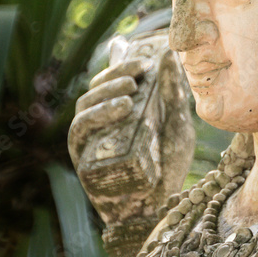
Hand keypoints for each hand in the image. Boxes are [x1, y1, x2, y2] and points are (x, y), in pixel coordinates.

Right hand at [68, 31, 194, 225]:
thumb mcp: (177, 124)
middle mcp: (101, 121)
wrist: (160, 209)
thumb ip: (172, 93)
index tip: (130, 47)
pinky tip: (121, 108)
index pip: (112, 79)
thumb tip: (168, 54)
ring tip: (131, 88)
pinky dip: (97, 115)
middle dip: (117, 73)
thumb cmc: (167, 166)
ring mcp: (88, 139)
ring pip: (85, 105)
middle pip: (97, 87)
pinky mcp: (81, 157)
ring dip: (105, 91)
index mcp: (121, 111)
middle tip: (141, 66)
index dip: (117, 60)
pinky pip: (80, 131)